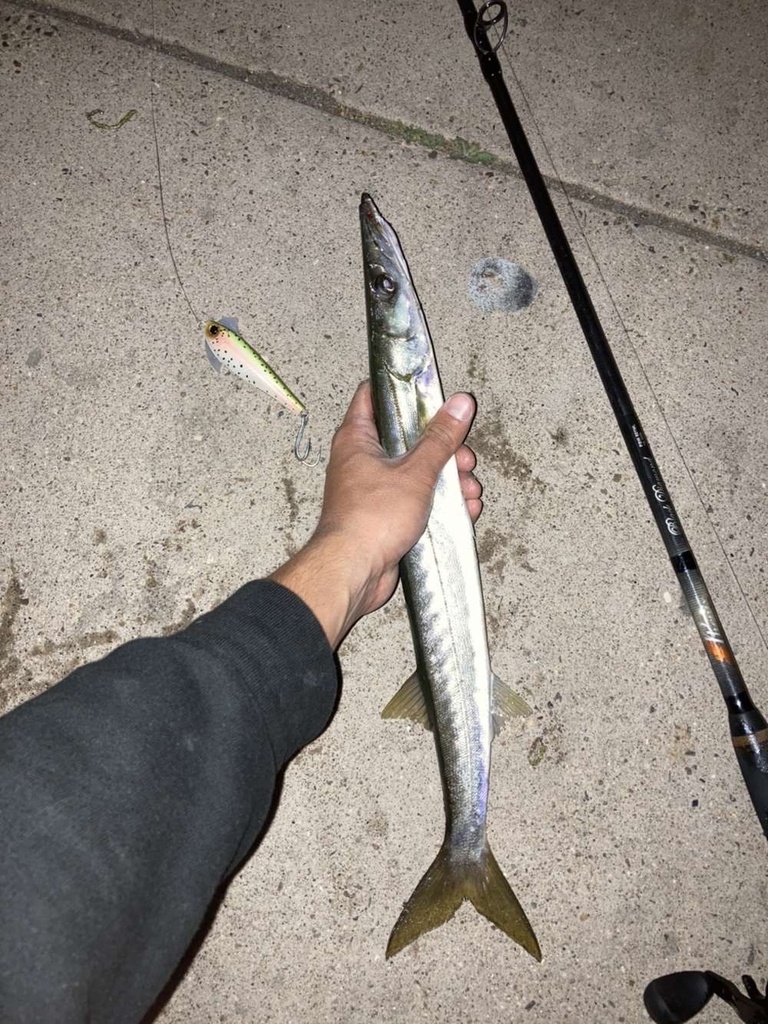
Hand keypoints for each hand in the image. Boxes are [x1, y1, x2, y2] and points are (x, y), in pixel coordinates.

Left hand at [270, 381, 480, 647]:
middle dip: (444, 449)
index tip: (433, 392)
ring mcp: (375, 490)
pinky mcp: (387, 517)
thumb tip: (460, 404)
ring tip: (469, 491)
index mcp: (358, 439)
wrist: (355, 572)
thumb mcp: (415, 472)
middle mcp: (363, 460)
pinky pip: (420, 502)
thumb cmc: (372, 518)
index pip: (374, 396)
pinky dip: (442, 505)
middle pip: (410, 439)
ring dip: (450, 481)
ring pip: (420, 473)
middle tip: (464, 459)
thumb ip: (440, 438)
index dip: (402, 389)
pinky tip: (466, 511)